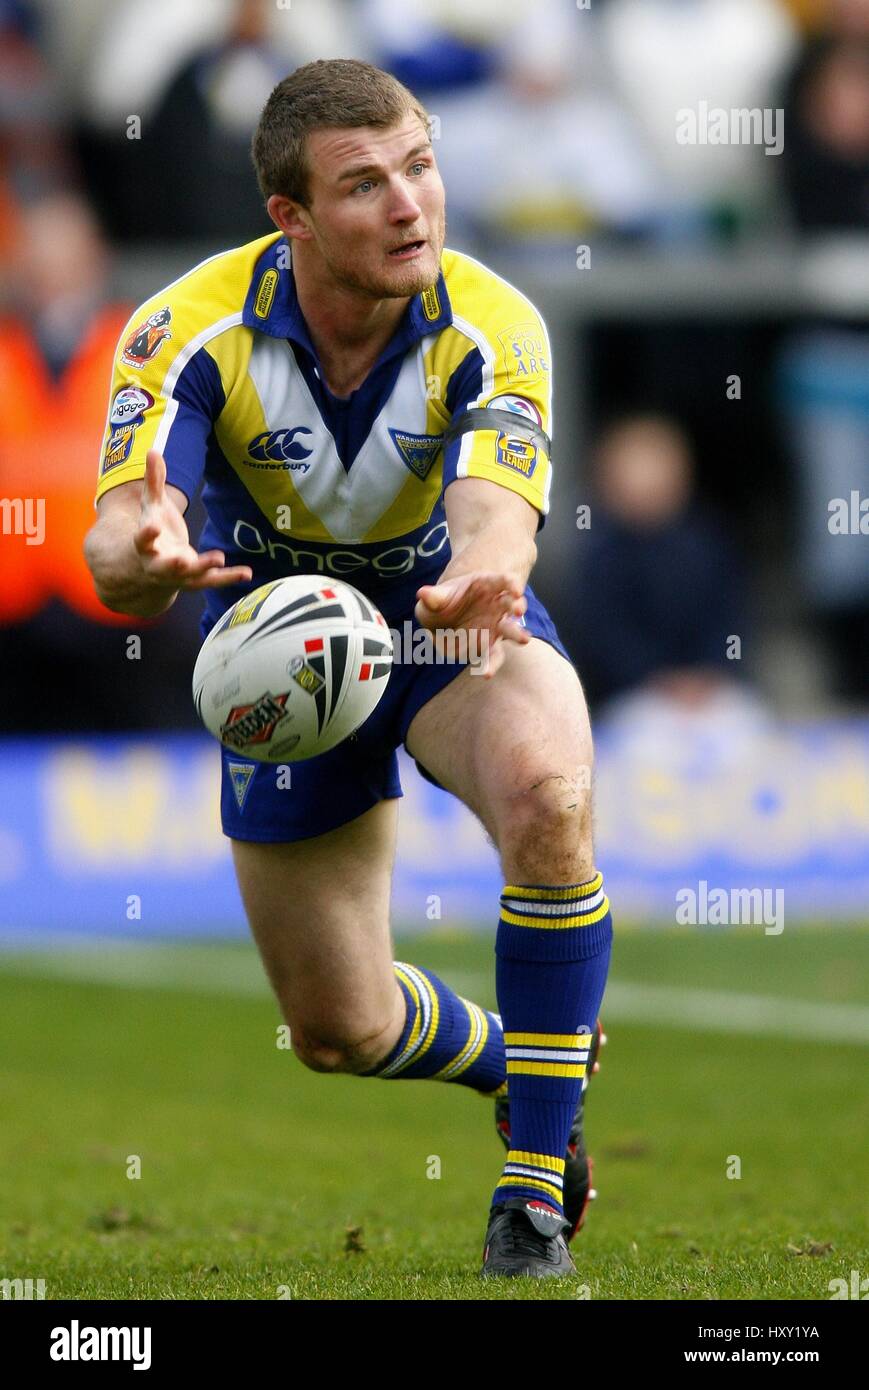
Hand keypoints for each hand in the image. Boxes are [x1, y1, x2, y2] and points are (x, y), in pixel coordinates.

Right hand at [133, 449, 252, 592]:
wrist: (156, 564)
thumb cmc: (154, 528)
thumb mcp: (152, 505)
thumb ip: (154, 482)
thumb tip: (153, 451)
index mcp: (145, 546)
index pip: (142, 541)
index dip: (146, 535)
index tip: (152, 527)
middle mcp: (159, 565)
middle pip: (164, 568)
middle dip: (173, 565)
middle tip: (181, 561)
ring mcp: (179, 576)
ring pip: (191, 577)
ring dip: (205, 568)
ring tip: (219, 557)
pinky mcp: (197, 579)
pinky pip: (213, 580)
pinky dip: (229, 577)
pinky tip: (247, 573)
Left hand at [414, 572, 530, 677]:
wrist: (442, 618)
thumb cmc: (442, 602)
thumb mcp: (435, 598)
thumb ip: (433, 597)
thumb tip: (423, 593)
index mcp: (487, 586)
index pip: (504, 581)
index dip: (512, 583)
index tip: (516, 590)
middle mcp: (497, 605)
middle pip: (513, 604)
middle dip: (518, 606)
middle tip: (518, 611)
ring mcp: (496, 626)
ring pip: (511, 630)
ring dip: (517, 633)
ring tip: (524, 639)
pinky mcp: (490, 645)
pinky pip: (493, 656)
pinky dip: (491, 664)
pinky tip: (486, 673)